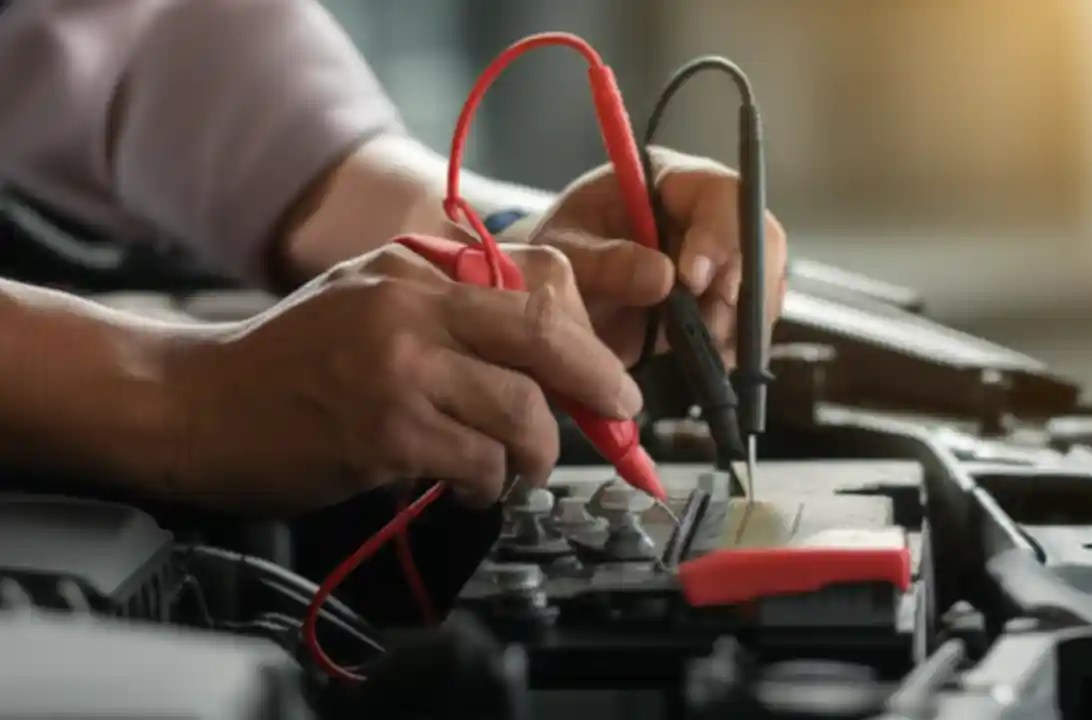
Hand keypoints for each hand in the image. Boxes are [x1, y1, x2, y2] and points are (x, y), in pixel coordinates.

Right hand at [166, 243, 637, 513]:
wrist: (195, 405)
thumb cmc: (289, 358)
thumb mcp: (369, 296)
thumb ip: (448, 304)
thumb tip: (545, 339)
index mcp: (415, 265)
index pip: (538, 280)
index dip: (586, 332)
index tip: (604, 371)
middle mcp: (412, 307)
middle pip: (547, 337)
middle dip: (599, 385)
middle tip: (619, 415)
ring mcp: (399, 370)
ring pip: (522, 412)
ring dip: (539, 452)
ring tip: (522, 468)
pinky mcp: (385, 434)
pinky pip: (479, 462)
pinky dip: (491, 483)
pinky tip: (474, 487)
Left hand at [531, 147, 787, 366]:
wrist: (556, 295)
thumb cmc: (558, 256)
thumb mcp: (564, 252)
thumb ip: (605, 260)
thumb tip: (664, 277)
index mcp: (672, 181)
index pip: (721, 193)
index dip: (720, 235)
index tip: (693, 281)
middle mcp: (709, 215)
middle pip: (760, 241)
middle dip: (741, 289)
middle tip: (707, 328)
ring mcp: (723, 260)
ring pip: (762, 286)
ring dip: (740, 324)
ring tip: (699, 349)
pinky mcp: (723, 301)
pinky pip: (750, 322)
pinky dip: (736, 346)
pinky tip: (711, 361)